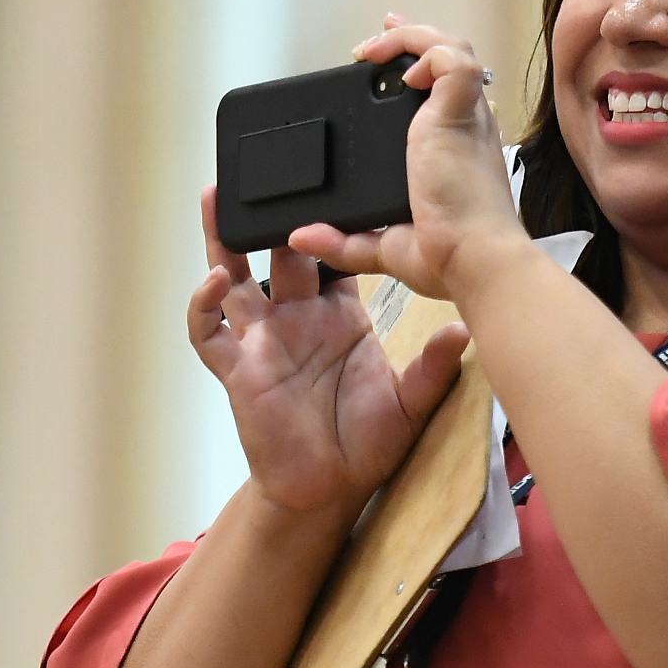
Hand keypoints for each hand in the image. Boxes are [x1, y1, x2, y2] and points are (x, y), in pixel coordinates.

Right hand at [187, 186, 468, 518]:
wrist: (328, 492)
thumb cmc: (367, 444)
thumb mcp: (411, 403)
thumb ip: (433, 367)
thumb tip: (464, 330)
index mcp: (338, 316)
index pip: (334, 256)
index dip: (335, 224)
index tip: (344, 189)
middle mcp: (297, 319)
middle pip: (280, 253)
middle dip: (279, 216)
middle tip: (281, 174)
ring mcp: (263, 341)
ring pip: (234, 278)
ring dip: (221, 240)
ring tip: (215, 198)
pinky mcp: (237, 369)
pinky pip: (209, 332)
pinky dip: (203, 304)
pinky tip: (214, 281)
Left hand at [287, 16, 533, 302]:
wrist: (472, 260)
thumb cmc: (450, 257)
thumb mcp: (384, 244)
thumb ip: (343, 241)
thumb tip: (303, 237)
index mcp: (454, 150)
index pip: (439, 93)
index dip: (416, 67)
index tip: (385, 61)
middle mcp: (465, 129)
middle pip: (448, 60)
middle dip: (411, 40)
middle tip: (372, 45)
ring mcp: (466, 119)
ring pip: (452, 48)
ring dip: (412, 38)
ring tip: (373, 53)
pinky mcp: (461, 114)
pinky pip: (452, 60)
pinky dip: (427, 54)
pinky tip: (404, 73)